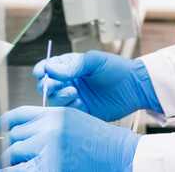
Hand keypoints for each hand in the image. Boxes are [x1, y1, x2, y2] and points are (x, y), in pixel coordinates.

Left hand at [0, 106, 140, 171]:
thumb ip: (51, 123)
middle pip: (15, 135)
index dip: (6, 120)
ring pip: (15, 152)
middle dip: (10, 147)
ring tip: (11, 167)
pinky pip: (21, 170)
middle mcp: (49, 128)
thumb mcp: (75, 120)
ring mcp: (49, 147)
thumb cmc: (100, 139)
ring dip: (10, 161)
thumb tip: (29, 132)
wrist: (116, 152)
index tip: (0, 126)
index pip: (21, 114)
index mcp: (55, 114)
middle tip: (10, 156)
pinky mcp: (51, 165)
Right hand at [34, 51, 161, 121]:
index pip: (49, 68)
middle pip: (48, 86)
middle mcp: (70, 82)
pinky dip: (68, 108)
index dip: (42, 69)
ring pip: (55, 101)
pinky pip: (66, 113)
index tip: (39, 72)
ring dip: (59, 97)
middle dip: (47, 85)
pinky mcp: (82, 112)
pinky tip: (79, 102)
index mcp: (70, 67)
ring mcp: (75, 98)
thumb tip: (49, 69)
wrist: (134, 87)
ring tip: (73, 93)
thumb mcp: (93, 61)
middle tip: (55, 85)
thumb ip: (71, 66)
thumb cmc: (116, 69)